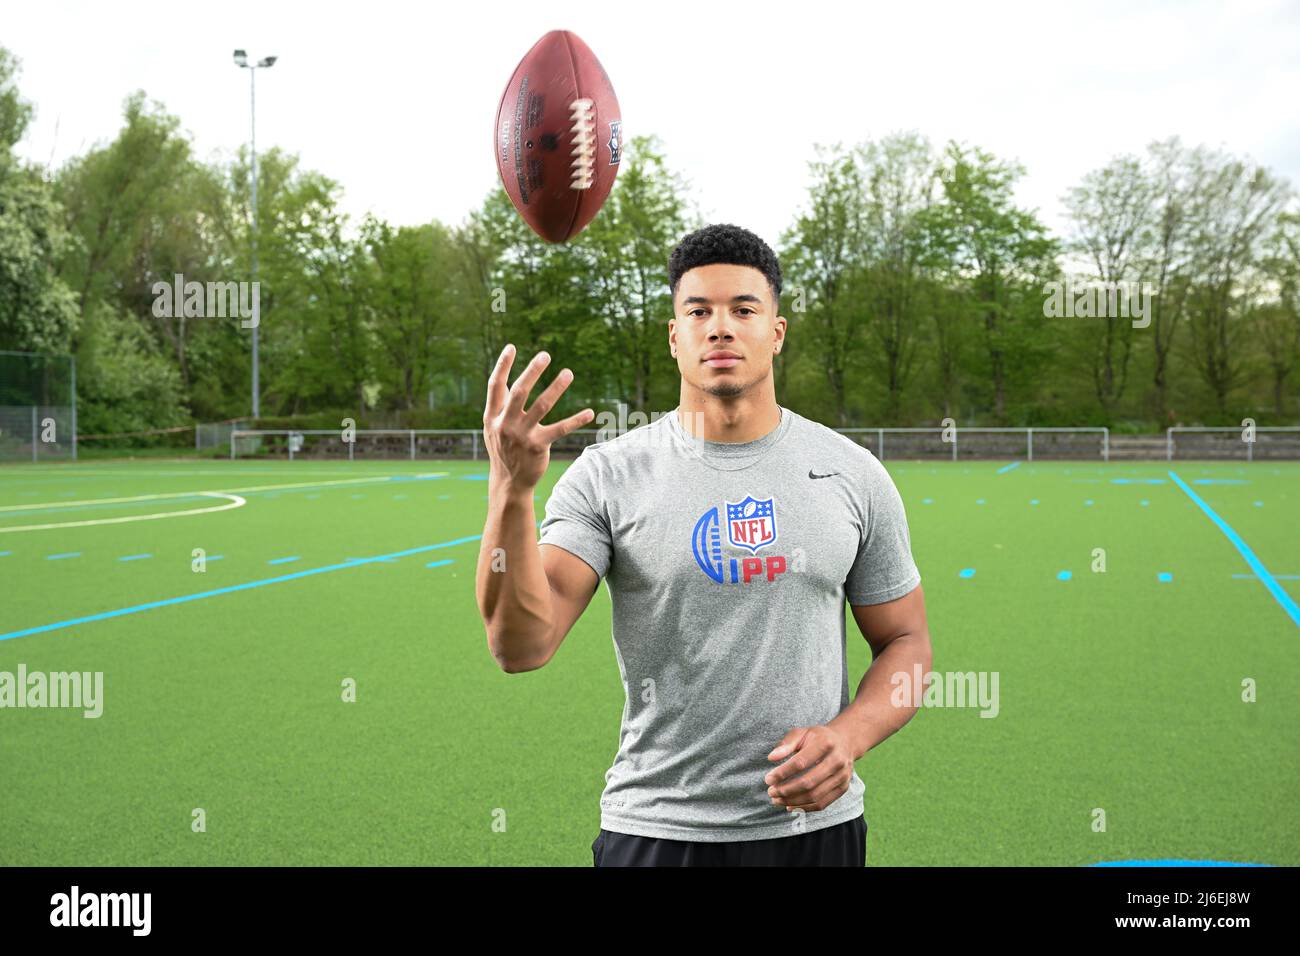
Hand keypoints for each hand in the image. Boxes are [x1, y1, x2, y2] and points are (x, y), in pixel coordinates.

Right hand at [483, 344, 592, 491]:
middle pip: (519, 392)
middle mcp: (505, 424)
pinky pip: (560, 429)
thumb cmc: (503, 448)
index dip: (502, 366)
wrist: (509, 482)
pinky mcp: (538, 446)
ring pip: (542, 406)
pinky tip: (590, 412)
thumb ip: (499, 404)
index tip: (512, 347)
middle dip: (532, 372)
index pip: (495, 386)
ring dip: (556, 388)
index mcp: (493, 416)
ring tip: (568, 373)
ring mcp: (522, 435)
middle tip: (545, 355)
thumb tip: (504, 377)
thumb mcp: (493, 427)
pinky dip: (576, 420)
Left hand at [764, 725, 853, 811]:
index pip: (801, 763)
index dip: (783, 773)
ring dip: (793, 801)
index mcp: (825, 743)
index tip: (768, 779)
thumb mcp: (801, 733)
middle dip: (786, 790)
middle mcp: (837, 761)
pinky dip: (804, 808)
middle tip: (771, 792)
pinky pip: (822, 803)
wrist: (845, 742)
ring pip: (815, 796)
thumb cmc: (817, 737)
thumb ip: (786, 744)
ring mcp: (842, 776)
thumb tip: (771, 758)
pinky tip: (790, 806)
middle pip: (808, 782)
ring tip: (777, 800)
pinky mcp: (843, 788)